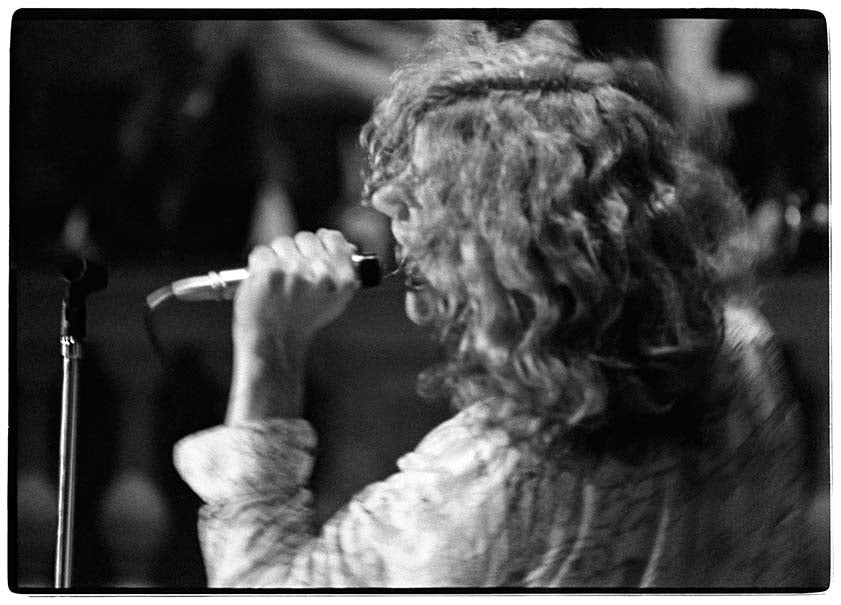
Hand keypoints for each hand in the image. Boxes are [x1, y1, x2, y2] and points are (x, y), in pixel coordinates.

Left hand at [226, 229, 359, 423]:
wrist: (275, 345)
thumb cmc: (301, 322)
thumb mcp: (334, 300)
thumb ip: (340, 270)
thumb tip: (345, 245)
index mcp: (343, 281)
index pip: (334, 239)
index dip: (320, 243)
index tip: (311, 254)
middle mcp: (322, 275)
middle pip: (305, 238)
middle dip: (296, 253)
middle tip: (291, 278)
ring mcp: (295, 272)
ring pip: (282, 243)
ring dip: (276, 259)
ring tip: (277, 284)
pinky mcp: (269, 272)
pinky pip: (261, 252)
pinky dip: (258, 267)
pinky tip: (264, 286)